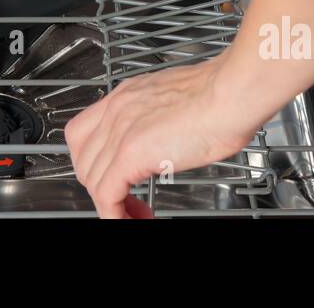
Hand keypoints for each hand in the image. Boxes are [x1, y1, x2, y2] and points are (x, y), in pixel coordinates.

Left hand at [65, 57, 256, 218]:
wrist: (231, 94)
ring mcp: (120, 130)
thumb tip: (166, 138)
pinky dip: (114, 215)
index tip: (114, 176)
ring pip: (91, 179)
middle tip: (125, 200)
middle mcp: (117, 109)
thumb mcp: (177, 101)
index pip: (84, 132)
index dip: (93, 160)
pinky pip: (107, 195)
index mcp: (126, 96)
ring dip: (109, 203)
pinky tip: (134, 219)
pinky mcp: (131, 153)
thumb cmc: (222, 96)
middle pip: (82, 158)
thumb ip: (161, 118)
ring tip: (135, 213)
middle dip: (100, 184)